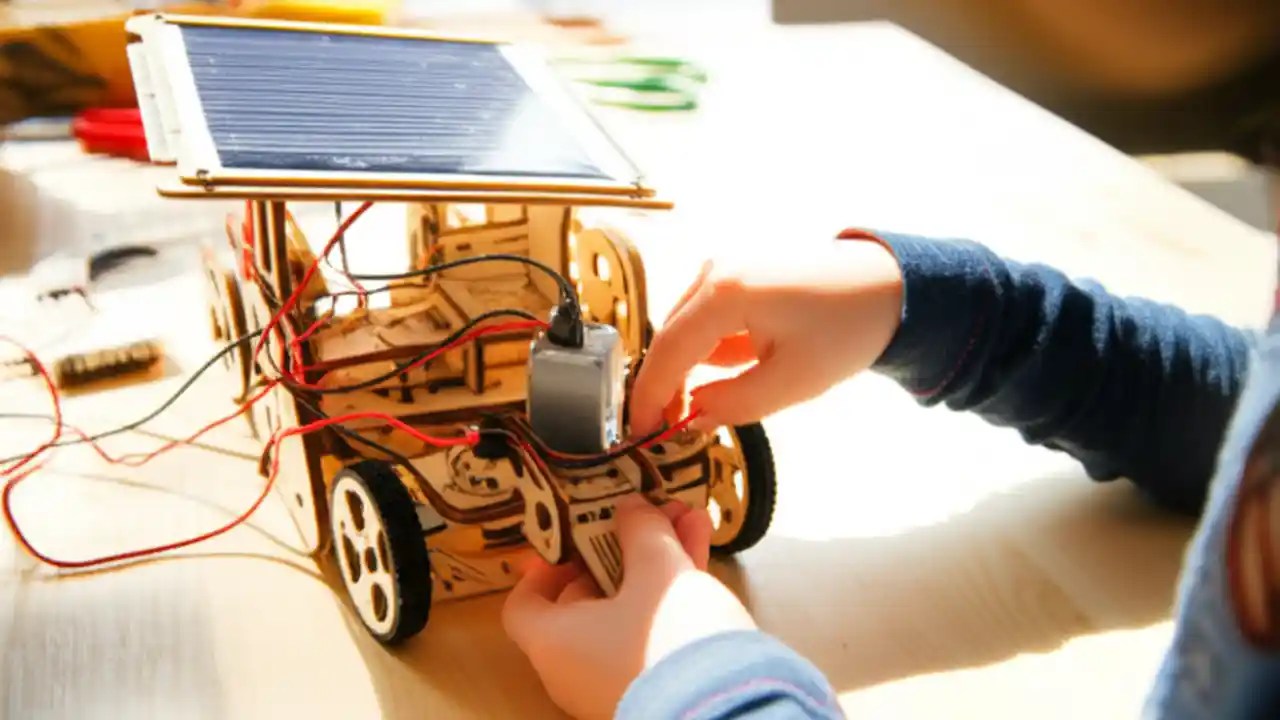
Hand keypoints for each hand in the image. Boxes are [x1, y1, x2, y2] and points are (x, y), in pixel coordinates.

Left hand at [502, 495, 756, 719]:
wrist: (728, 712)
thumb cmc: (671, 636)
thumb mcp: (658, 569)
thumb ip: (641, 532)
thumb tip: (630, 508)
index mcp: (554, 643)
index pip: (524, 605)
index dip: (544, 567)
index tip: (571, 539)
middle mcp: (576, 670)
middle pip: (586, 600)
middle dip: (621, 549)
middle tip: (649, 514)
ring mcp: (616, 684)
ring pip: (629, 611)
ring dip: (656, 562)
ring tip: (688, 518)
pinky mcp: (659, 688)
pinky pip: (654, 632)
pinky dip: (672, 594)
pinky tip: (704, 548)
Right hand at [629, 235, 903, 435]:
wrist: (891, 286)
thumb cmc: (845, 330)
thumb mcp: (790, 382)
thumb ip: (732, 404)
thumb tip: (691, 417)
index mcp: (723, 294)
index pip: (668, 353)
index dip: (649, 397)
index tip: (639, 431)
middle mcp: (714, 273)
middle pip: (669, 338)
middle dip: (662, 385)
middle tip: (661, 429)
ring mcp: (724, 270)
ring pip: (685, 329)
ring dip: (683, 369)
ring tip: (687, 411)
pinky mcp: (738, 275)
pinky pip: (706, 319)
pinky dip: (705, 351)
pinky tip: (720, 377)